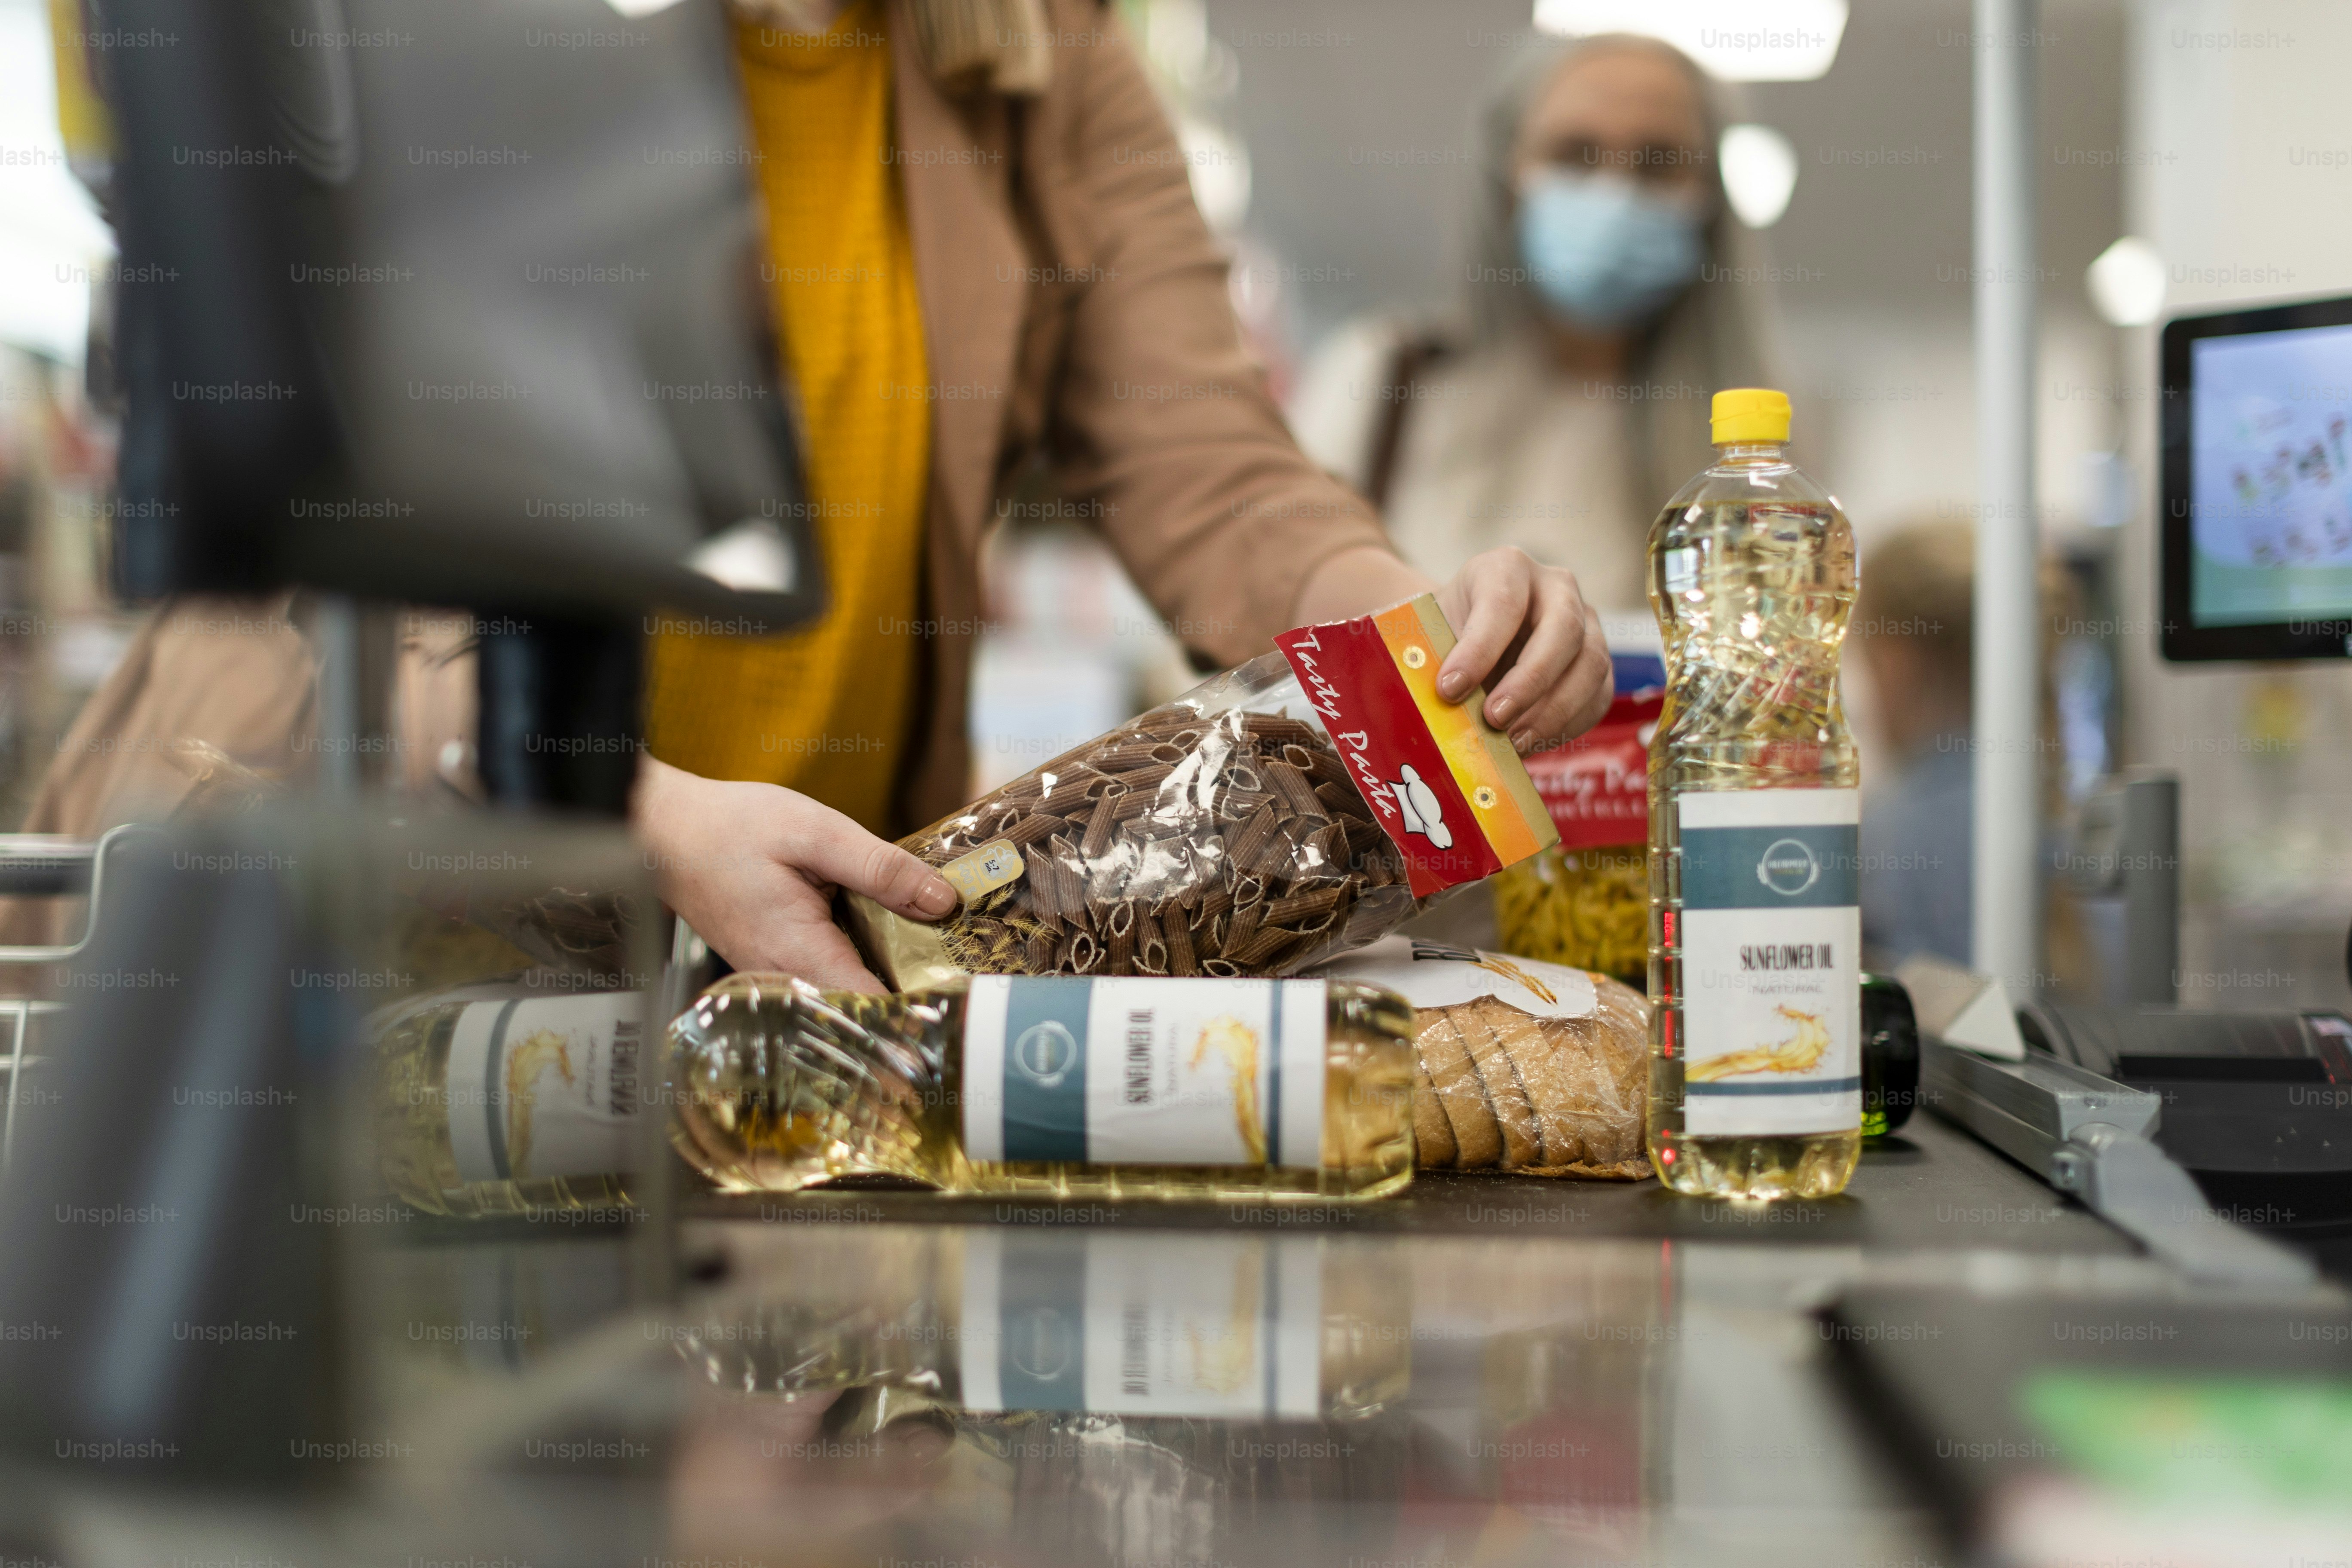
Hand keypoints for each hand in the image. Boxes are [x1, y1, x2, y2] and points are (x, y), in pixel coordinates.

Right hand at [632, 758, 955, 989]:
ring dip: (890, 976)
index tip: (965, 998)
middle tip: (968, 973)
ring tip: (941, 955)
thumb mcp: (816, 833)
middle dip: (914, 993)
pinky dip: (861, 959)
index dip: (921, 1009)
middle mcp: (788, 978)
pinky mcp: (775, 961)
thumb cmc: (730, 827)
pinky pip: (827, 973)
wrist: (664, 830)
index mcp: (802, 954)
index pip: (874, 1009)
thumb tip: (942, 901)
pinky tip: (891, 936)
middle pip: (865, 1007)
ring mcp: (778, 974)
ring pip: (847, 992)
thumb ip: (881, 870)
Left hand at [1294, 544, 1612, 751]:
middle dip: (1529, 679)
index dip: (1479, 646)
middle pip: (1562, 628)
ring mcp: (1585, 624)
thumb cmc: (1437, 638)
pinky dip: (1571, 722)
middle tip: (1493, 721)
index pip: (1502, 601)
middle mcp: (1555, 587)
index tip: (1448, 689)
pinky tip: (1535, 744)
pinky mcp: (1596, 664)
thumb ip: (1398, 651)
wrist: (1468, 641)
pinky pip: (1598, 695)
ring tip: (1512, 743)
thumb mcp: (1417, 633)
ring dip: (1552, 709)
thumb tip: (1344, 688)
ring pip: (1589, 663)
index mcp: (1505, 568)